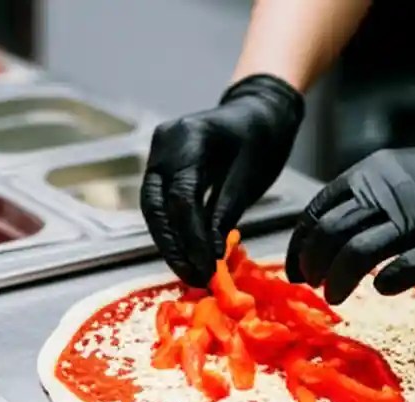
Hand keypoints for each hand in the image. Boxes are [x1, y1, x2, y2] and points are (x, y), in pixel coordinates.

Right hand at [141, 74, 304, 285]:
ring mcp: (158, 153)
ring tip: (190, 272)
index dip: (192, 237)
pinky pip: (160, 204)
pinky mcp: (161, 167)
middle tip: (193, 277)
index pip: (181, 197)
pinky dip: (173, 230)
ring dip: (169, 243)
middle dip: (173, 246)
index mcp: (188, 137)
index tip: (207, 267)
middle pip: (156, 206)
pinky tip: (187, 254)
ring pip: (153, 209)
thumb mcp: (250, 174)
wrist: (258, 110)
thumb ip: (226, 210)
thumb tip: (210, 252)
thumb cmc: (261, 136)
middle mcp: (163, 143)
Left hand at [286, 126, 414, 303]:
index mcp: (371, 173)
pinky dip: (383, 284)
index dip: (300, 244)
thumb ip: (367, 198)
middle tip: (312, 285)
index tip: (296, 268)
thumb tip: (332, 232)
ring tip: (335, 297)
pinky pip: (399, 271)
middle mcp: (387, 193)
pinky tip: (381, 288)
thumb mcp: (401, 173)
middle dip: (313, 265)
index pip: (318, 211)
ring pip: (356, 254)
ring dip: (338, 282)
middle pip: (330, 234)